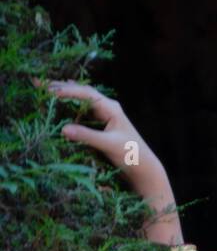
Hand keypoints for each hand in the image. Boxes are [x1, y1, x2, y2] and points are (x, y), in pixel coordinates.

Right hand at [31, 77, 168, 204]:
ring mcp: (104, 115)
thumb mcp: (108, 145)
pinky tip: (59, 101)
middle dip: (59, 87)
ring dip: (63, 94)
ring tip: (44, 87)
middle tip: (37, 83)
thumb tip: (63, 129)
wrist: (144, 167)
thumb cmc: (131, 155)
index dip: (66, 91)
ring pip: (80, 99)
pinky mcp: (101, 124)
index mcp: (111, 108)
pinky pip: (82, 110)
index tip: (48, 90)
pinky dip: (69, 105)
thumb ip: (87, 136)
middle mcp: (107, 108)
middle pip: (80, 92)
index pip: (85, 94)